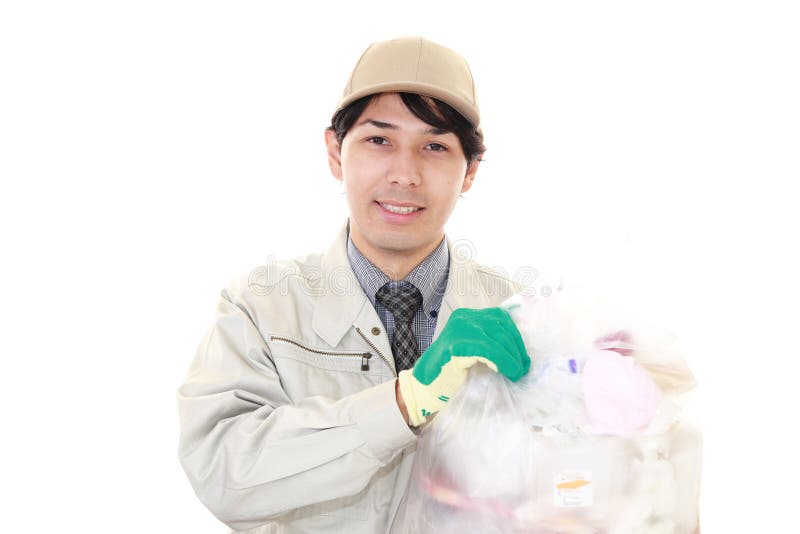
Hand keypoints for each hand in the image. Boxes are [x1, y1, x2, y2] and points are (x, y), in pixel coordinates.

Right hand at [397, 307, 529, 426]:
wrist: (425, 388)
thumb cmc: (451, 373)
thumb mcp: (474, 351)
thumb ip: (491, 344)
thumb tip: (522, 353)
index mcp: (467, 317)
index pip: (500, 318)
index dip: (516, 338)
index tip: (523, 358)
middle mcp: (463, 318)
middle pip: (501, 327)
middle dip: (516, 349)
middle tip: (522, 369)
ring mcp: (458, 330)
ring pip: (497, 338)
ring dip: (512, 357)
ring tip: (516, 373)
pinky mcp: (457, 344)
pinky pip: (489, 349)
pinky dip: (503, 361)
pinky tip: (508, 372)